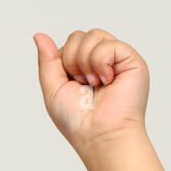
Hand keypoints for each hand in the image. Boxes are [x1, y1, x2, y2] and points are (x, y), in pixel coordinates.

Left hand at [33, 30, 148, 155]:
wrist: (98, 135)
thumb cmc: (77, 121)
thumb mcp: (53, 88)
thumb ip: (47, 61)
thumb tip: (39, 35)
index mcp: (83, 67)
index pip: (68, 44)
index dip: (62, 61)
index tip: (70, 85)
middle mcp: (101, 61)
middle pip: (78, 36)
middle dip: (71, 60)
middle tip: (82, 84)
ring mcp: (117, 60)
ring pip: (93, 35)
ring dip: (85, 62)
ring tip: (94, 84)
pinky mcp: (131, 61)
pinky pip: (109, 44)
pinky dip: (101, 62)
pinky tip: (107, 80)